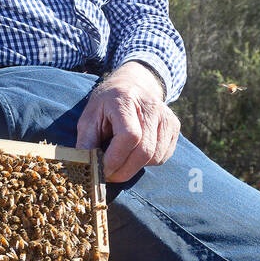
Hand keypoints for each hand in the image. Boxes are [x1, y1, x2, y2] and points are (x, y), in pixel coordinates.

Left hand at [75, 61, 179, 182]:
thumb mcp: (89, 117)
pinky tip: (135, 153)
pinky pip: (163, 156)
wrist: (132, 85)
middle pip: (144, 150)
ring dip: (135, 167)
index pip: (129, 135)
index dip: (116, 158)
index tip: (103, 170)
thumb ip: (86, 141)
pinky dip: (147, 162)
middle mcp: (151, 106)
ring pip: (155, 156)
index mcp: (125, 100)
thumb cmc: (107, 104)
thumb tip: (85, 166)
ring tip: (120, 162)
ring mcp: (166, 116)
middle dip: (124, 170)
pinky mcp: (174, 126)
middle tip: (110, 175)